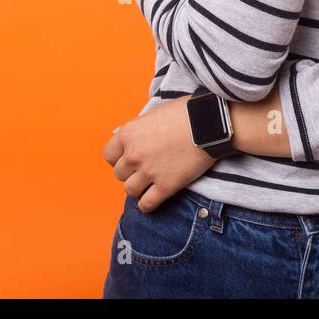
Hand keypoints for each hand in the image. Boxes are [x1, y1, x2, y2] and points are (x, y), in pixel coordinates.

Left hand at [102, 97, 217, 212]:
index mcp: (128, 134)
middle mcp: (134, 154)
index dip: (118, 158)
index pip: (109, 155)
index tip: (127, 159)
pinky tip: (151, 200)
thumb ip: (136, 127)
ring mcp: (149, 171)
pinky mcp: (166, 186)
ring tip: (148, 184)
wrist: (210, 123)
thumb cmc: (185, 113)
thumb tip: (119, 134)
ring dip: (137, 188)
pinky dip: (146, 205)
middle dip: (130, 172)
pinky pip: (147, 204)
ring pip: (130, 190)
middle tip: (142, 169)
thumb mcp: (154, 113)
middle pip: (119, 173)